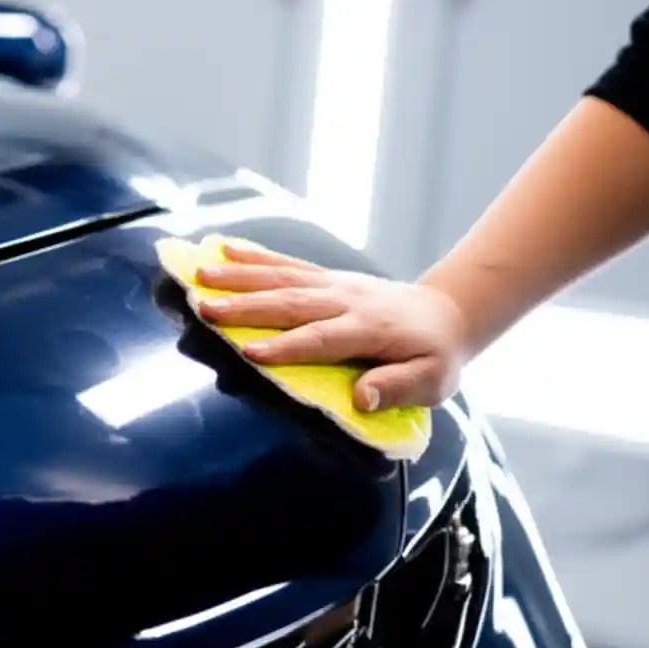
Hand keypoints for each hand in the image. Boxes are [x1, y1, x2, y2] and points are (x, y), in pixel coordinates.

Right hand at [195, 242, 470, 411]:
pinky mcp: (327, 277)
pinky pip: (288, 263)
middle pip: (291, 302)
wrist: (447, 313)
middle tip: (204, 309)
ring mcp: (335, 284)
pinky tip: (224, 249)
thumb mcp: (432, 381)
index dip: (287, 347)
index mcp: (370, 329)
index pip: (323, 338)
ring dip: (240, 276)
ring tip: (201, 274)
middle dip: (246, 306)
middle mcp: (347, 300)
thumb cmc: (435, 356)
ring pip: (283, 277)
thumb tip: (361, 398)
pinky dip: (255, 256)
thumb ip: (397, 388)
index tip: (250, 353)